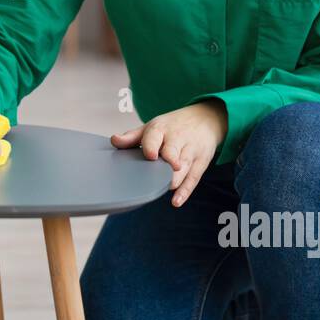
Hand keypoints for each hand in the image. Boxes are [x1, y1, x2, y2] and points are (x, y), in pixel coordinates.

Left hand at [111, 101, 228, 206]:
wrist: (206, 118)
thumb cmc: (173, 126)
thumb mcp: (152, 127)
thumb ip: (132, 137)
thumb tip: (114, 141)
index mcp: (161, 129)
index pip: (155, 137)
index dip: (152, 146)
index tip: (150, 156)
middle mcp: (177, 139)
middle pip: (172, 152)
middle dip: (168, 162)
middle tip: (158, 175)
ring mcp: (191, 151)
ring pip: (184, 167)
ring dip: (175, 179)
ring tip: (165, 187)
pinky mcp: (201, 162)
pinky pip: (193, 178)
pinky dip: (185, 191)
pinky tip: (176, 201)